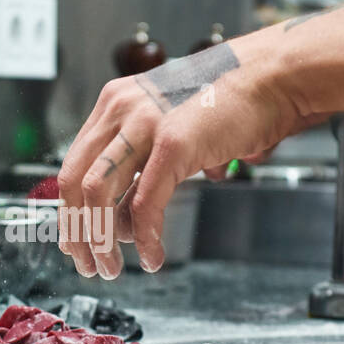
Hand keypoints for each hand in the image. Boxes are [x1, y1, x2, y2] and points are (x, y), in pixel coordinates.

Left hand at [57, 33, 324, 277]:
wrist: (274, 76)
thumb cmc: (232, 101)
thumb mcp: (171, 125)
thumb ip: (146, 161)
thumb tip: (130, 215)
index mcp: (115, 102)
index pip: (71, 164)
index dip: (69, 211)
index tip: (75, 241)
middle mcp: (121, 108)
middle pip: (73, 182)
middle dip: (76, 233)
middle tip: (88, 264)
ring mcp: (144, 122)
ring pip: (97, 194)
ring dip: (101, 240)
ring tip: (113, 267)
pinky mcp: (174, 142)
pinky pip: (145, 203)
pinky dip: (144, 238)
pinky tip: (152, 256)